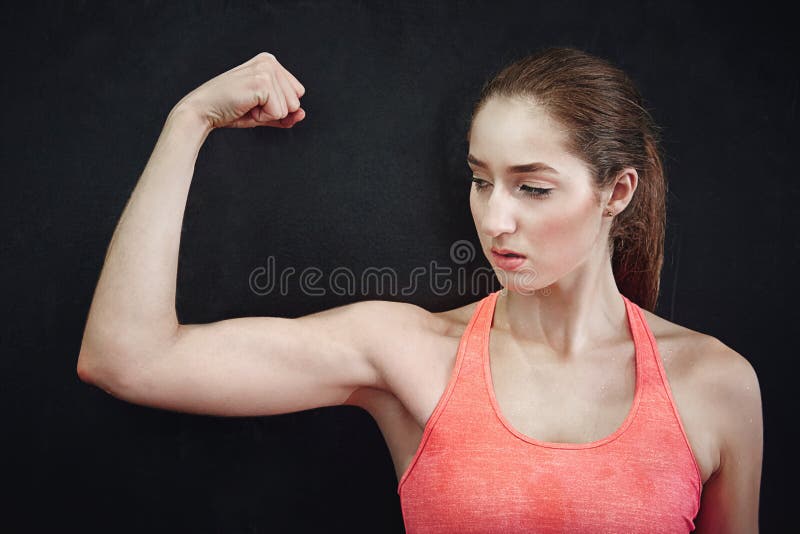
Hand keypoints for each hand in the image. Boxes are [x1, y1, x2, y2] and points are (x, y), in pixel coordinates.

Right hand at [173, 52, 305, 129]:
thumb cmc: (229, 110)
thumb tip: (302, 114)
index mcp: (270, 62)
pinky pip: (279, 112)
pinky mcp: (262, 83)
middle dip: (274, 111)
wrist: (203, 111)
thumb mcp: (263, 112)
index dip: (279, 106)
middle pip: (296, 101)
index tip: (255, 102)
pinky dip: (262, 117)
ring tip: (246, 105)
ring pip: (289, 108)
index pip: (297, 93)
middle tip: (248, 104)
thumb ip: (285, 114)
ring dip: (267, 114)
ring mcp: (266, 70)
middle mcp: (269, 62)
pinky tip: (245, 107)